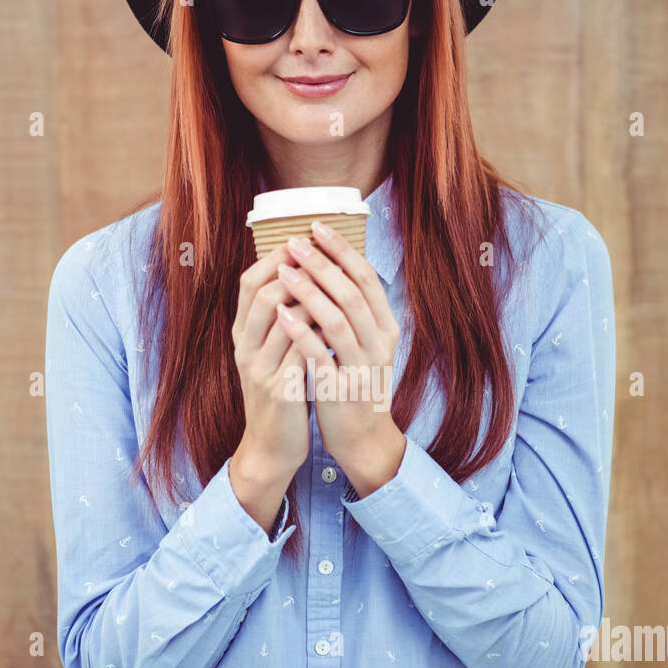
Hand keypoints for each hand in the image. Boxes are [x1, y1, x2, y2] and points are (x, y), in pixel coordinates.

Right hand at [232, 240, 318, 475]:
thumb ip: (280, 321)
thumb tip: (306, 278)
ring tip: (338, 278)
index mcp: (241, 336)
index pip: (248, 282)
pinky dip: (322, 332)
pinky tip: (343, 321)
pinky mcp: (280, 390)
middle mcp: (245, 349)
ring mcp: (260, 370)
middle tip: (324, 252)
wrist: (272, 447)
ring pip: (283, 318)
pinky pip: (302, 351)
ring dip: (313, 295)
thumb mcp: (272, 354)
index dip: (275, 257)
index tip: (304, 239)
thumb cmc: (280, 393)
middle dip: (296, 269)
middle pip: (263, 293)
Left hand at [275, 224, 403, 480]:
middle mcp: (379, 344)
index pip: (367, 279)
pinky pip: (319, 354)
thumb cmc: (357, 384)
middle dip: (322, 263)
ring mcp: (361, 368)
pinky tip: (281, 314)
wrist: (363, 440)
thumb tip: (333, 265)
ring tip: (285, 270)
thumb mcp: (366, 346)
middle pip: (352, 293)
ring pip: (337, 320)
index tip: (318, 227)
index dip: (343, 250)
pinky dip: (300, 331)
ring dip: (309, 291)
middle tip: (296, 241)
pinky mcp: (340, 389)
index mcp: (386, 328)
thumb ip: (355, 312)